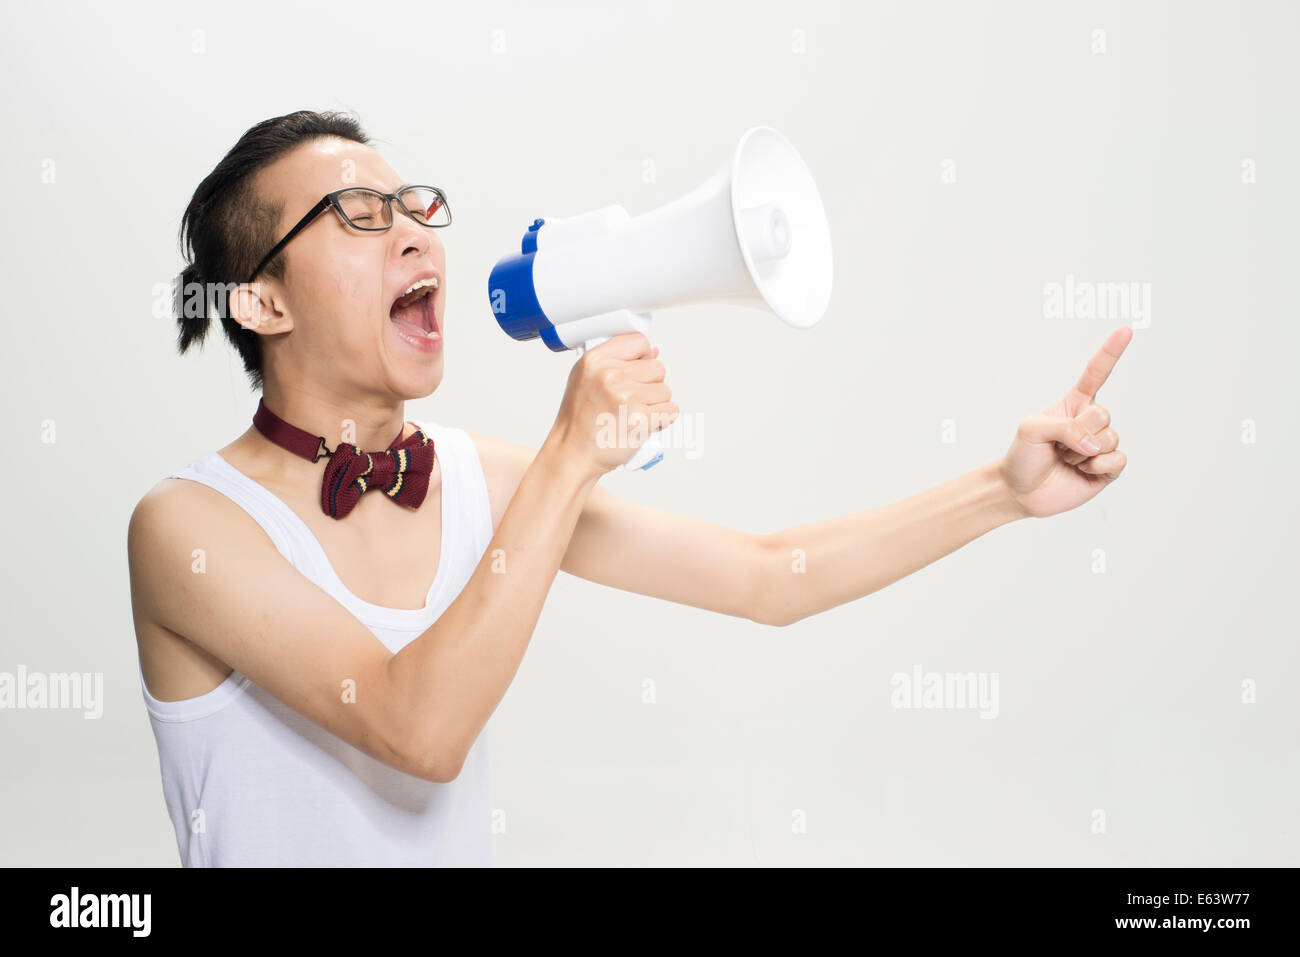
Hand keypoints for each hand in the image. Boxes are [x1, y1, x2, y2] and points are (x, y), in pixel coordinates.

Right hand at [547, 332, 678, 476]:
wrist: (573, 453)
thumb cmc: (580, 421)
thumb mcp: (585, 378)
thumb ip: (616, 361)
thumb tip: (653, 351)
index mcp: (595, 360)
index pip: (639, 342)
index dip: (643, 357)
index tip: (637, 370)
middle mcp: (610, 375)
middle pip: (657, 367)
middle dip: (650, 385)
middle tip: (631, 400)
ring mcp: (626, 397)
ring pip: (665, 390)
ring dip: (655, 404)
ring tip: (633, 414)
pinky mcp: (640, 419)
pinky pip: (670, 411)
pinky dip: (662, 420)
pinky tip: (642, 424)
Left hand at [1000, 326, 1132, 518]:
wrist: (1020, 491)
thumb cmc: (1023, 455)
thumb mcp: (1031, 429)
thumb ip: (1064, 427)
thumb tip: (1096, 445)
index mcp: (1073, 404)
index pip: (1096, 374)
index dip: (1111, 352)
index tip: (1126, 329)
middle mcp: (1090, 421)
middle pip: (1103, 414)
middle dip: (1078, 432)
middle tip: (1058, 447)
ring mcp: (1101, 444)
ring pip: (1110, 438)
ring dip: (1082, 453)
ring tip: (1066, 460)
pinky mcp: (1108, 468)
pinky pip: (1118, 459)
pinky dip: (1099, 466)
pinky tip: (1084, 471)